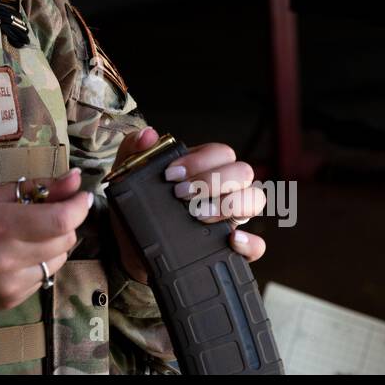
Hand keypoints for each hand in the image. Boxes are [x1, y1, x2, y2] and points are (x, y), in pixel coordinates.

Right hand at [0, 168, 91, 318]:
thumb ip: (34, 188)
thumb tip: (74, 179)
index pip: (60, 220)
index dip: (79, 207)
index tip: (82, 195)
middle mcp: (6, 258)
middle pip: (65, 240)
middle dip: (65, 223)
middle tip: (48, 213)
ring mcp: (9, 285)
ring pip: (57, 261)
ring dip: (53, 245)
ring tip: (27, 235)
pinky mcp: (10, 302)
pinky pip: (41, 278)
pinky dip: (37, 263)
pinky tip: (14, 256)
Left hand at [108, 127, 267, 283]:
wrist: (127, 248)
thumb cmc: (135, 207)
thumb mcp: (128, 177)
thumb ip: (132, 149)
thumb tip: (149, 135)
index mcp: (204, 169)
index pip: (221, 153)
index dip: (200, 160)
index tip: (171, 176)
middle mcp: (223, 191)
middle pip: (243, 171)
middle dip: (212, 181)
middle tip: (181, 196)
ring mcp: (230, 218)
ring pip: (255, 200)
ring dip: (229, 203)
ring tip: (196, 214)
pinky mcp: (230, 249)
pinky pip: (257, 246)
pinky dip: (249, 242)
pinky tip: (230, 239)